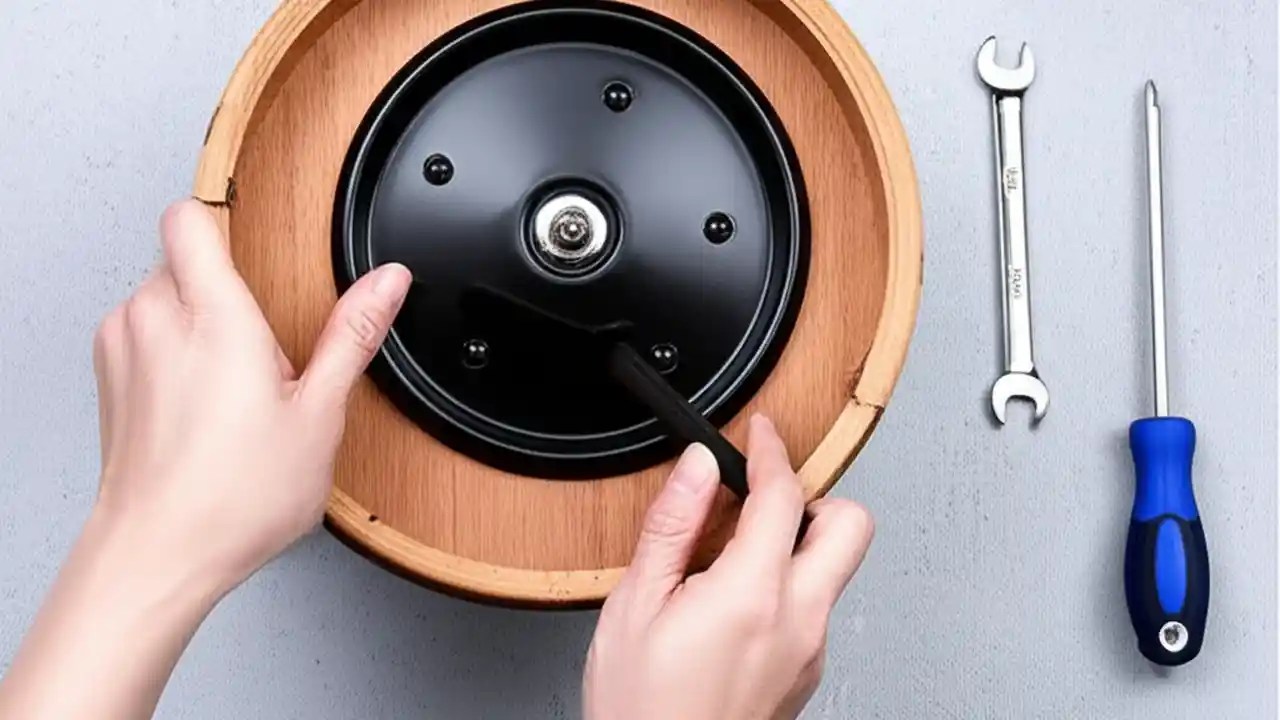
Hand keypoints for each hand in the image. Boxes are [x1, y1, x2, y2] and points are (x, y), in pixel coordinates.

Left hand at [0, 199, 410, 719]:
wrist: (157, 555)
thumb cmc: (231, 497)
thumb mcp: (319, 415)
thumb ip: (352, 334)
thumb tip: (388, 280)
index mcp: (213, 318)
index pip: (191, 216)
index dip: (224, 215)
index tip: (253, 239)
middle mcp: (154, 319)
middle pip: (187, 260)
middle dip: (229, 294)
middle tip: (263, 355)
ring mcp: (123, 346)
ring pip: (165, 297)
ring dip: (200, 325)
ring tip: (234, 388)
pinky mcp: (107, 375)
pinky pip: (144, 333)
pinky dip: (174, 353)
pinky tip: (204, 405)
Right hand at [583, 415, 873, 719]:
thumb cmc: (643, 709)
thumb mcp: (635, 605)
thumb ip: (673, 525)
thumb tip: (698, 468)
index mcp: (752, 595)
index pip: (784, 495)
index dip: (771, 450)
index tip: (760, 434)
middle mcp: (799, 620)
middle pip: (850, 526)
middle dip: (814, 497)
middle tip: (765, 495)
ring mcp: (810, 650)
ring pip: (835, 568)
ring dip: (798, 543)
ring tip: (735, 553)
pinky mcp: (807, 672)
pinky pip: (816, 606)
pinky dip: (789, 584)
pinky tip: (737, 598)